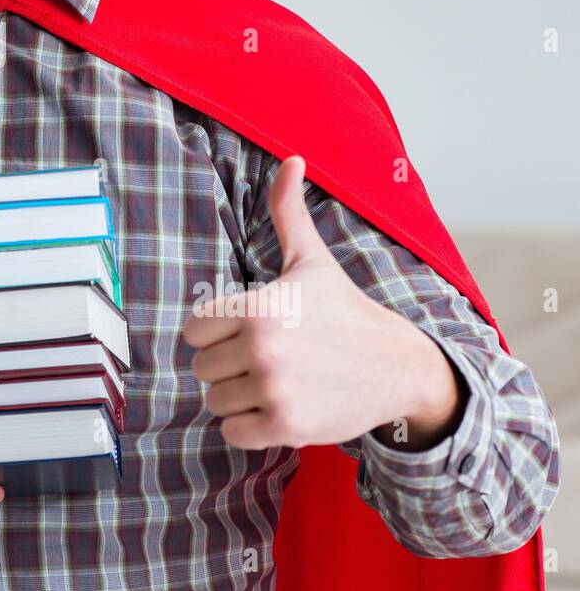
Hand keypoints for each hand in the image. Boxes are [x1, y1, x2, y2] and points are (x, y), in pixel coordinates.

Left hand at [182, 155, 461, 450]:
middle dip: (227, 364)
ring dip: (238, 396)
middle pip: (201, 366)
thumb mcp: (311, 260)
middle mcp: (261, 349)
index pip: (194, 329)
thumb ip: (287, 211)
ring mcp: (273, 390)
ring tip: (276, 380)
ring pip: (214, 400)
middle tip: (268, 357)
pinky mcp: (285, 427)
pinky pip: (232, 432)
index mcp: (257, 307)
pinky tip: (280, 406)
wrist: (398, 367)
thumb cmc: (343, 310)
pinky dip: (249, 426)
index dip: (217, 331)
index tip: (249, 329)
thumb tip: (291, 158)